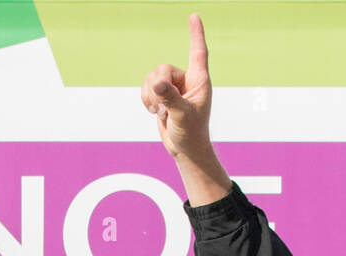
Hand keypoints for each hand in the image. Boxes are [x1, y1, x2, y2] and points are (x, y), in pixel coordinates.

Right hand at [141, 13, 213, 161]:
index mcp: (199, 80)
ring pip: (152, 77)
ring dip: (151, 96)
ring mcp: (173, 87)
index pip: (198, 52)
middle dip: (158, 87)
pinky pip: (146, 87)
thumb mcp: (183, 115)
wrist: (185, 149)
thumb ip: (170, 98)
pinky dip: (146, 99)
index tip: (194, 16)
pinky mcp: (161, 96)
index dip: (196, 34)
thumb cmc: (192, 132)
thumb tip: (157, 83)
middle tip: (163, 108)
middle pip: (163, 68)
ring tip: (161, 113)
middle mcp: (186, 80)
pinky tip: (155, 112)